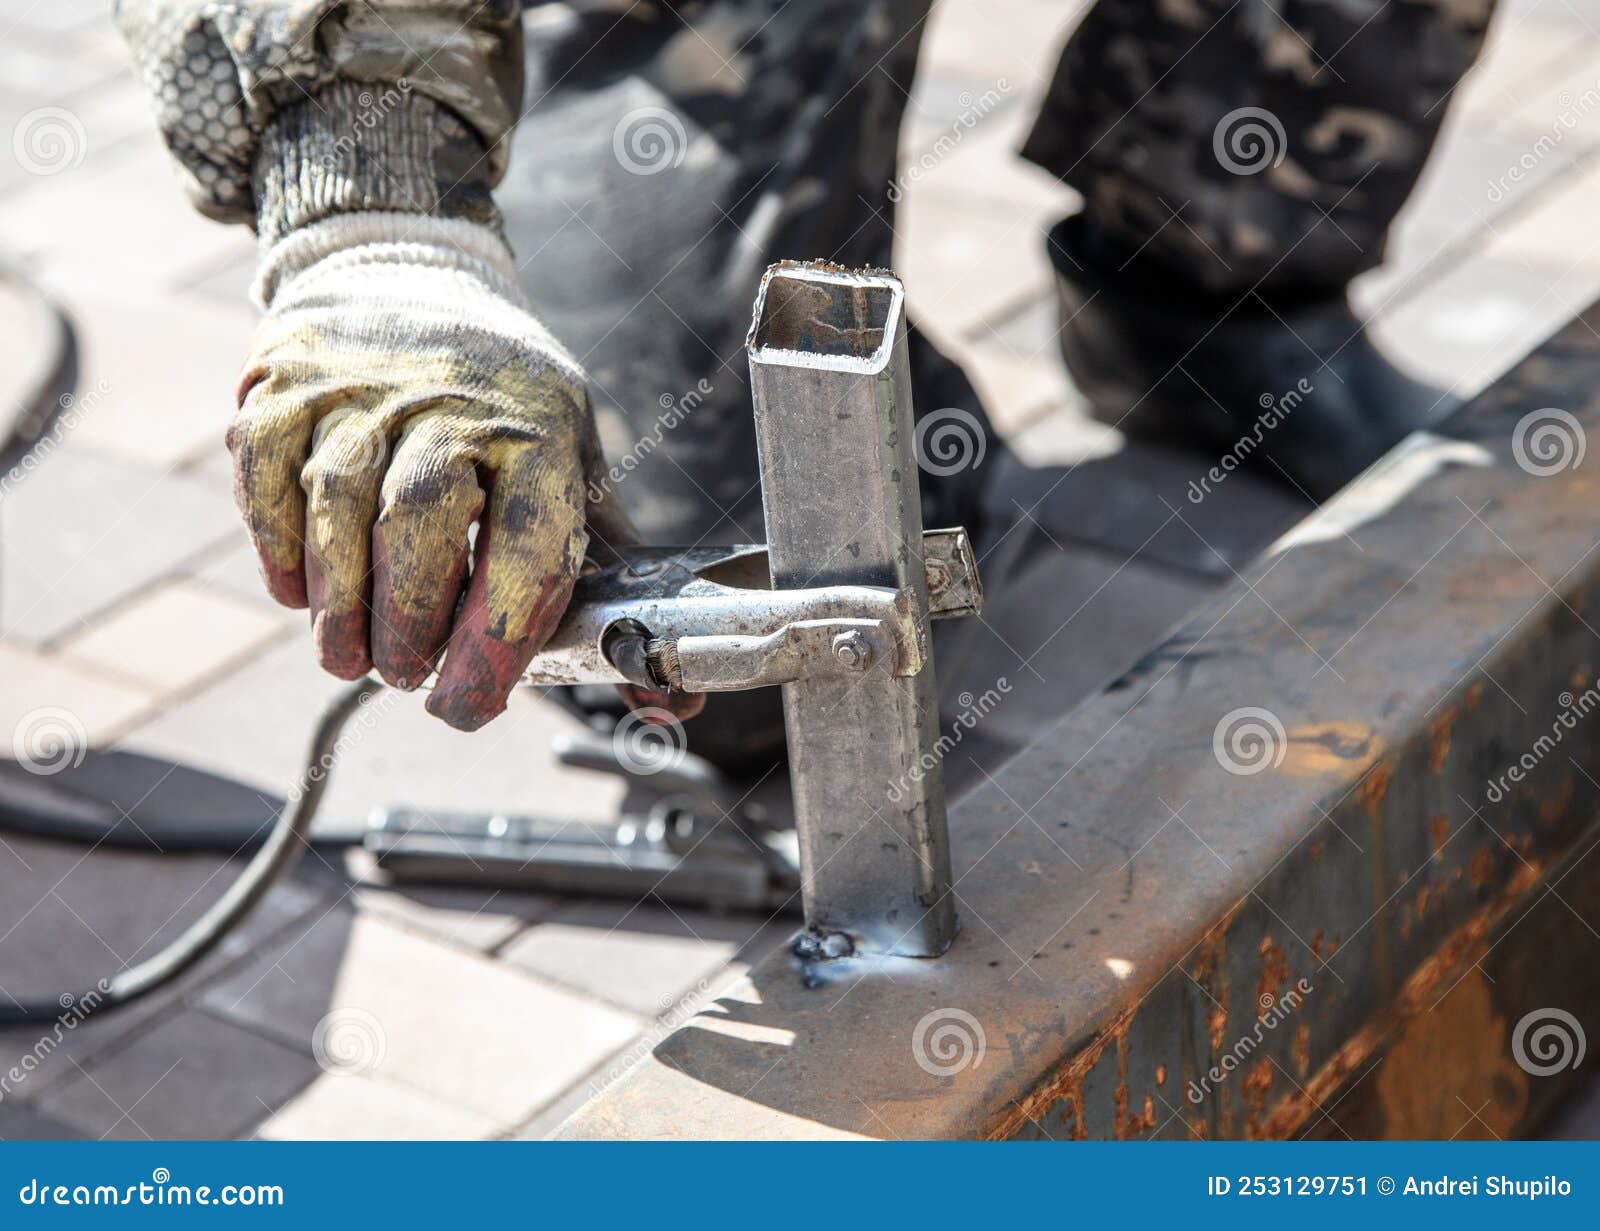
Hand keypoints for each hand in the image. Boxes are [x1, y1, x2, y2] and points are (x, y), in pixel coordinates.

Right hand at [230, 213, 622, 729]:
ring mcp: (362, 384)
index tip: (468, 704)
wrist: (414, 280)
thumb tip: (670, 701)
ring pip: (336, 505)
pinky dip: (280, 549)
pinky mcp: (286, 380)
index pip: (527, 541)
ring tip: (351, 657)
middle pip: (419, 522)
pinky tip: (299, 593)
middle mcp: (452, 397)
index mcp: (541, 430)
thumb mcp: (574, 471)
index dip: (496, 636)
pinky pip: (267, 476)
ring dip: (339, 604)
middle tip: (404, 675)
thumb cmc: (507, 413)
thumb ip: (608, 581)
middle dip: (407, 623)